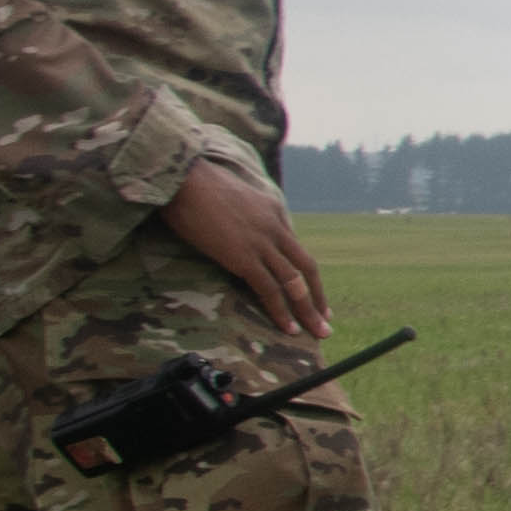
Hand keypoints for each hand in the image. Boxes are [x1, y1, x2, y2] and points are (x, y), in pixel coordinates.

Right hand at [166, 159, 326, 336]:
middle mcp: (275, 228)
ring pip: (294, 283)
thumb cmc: (196, 187)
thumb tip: (238, 234)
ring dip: (307, 310)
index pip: (295, 249)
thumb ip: (246, 216)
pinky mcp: (244, 258)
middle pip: (306, 268)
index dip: (306, 276)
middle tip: (327, 321)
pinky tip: (288, 329)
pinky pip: (269, 289)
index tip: (314, 294)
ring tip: (317, 332)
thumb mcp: (233, 198)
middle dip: (318, 297)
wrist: (184, 178)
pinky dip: (281, 311)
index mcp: (274, 211)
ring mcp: (262, 243)